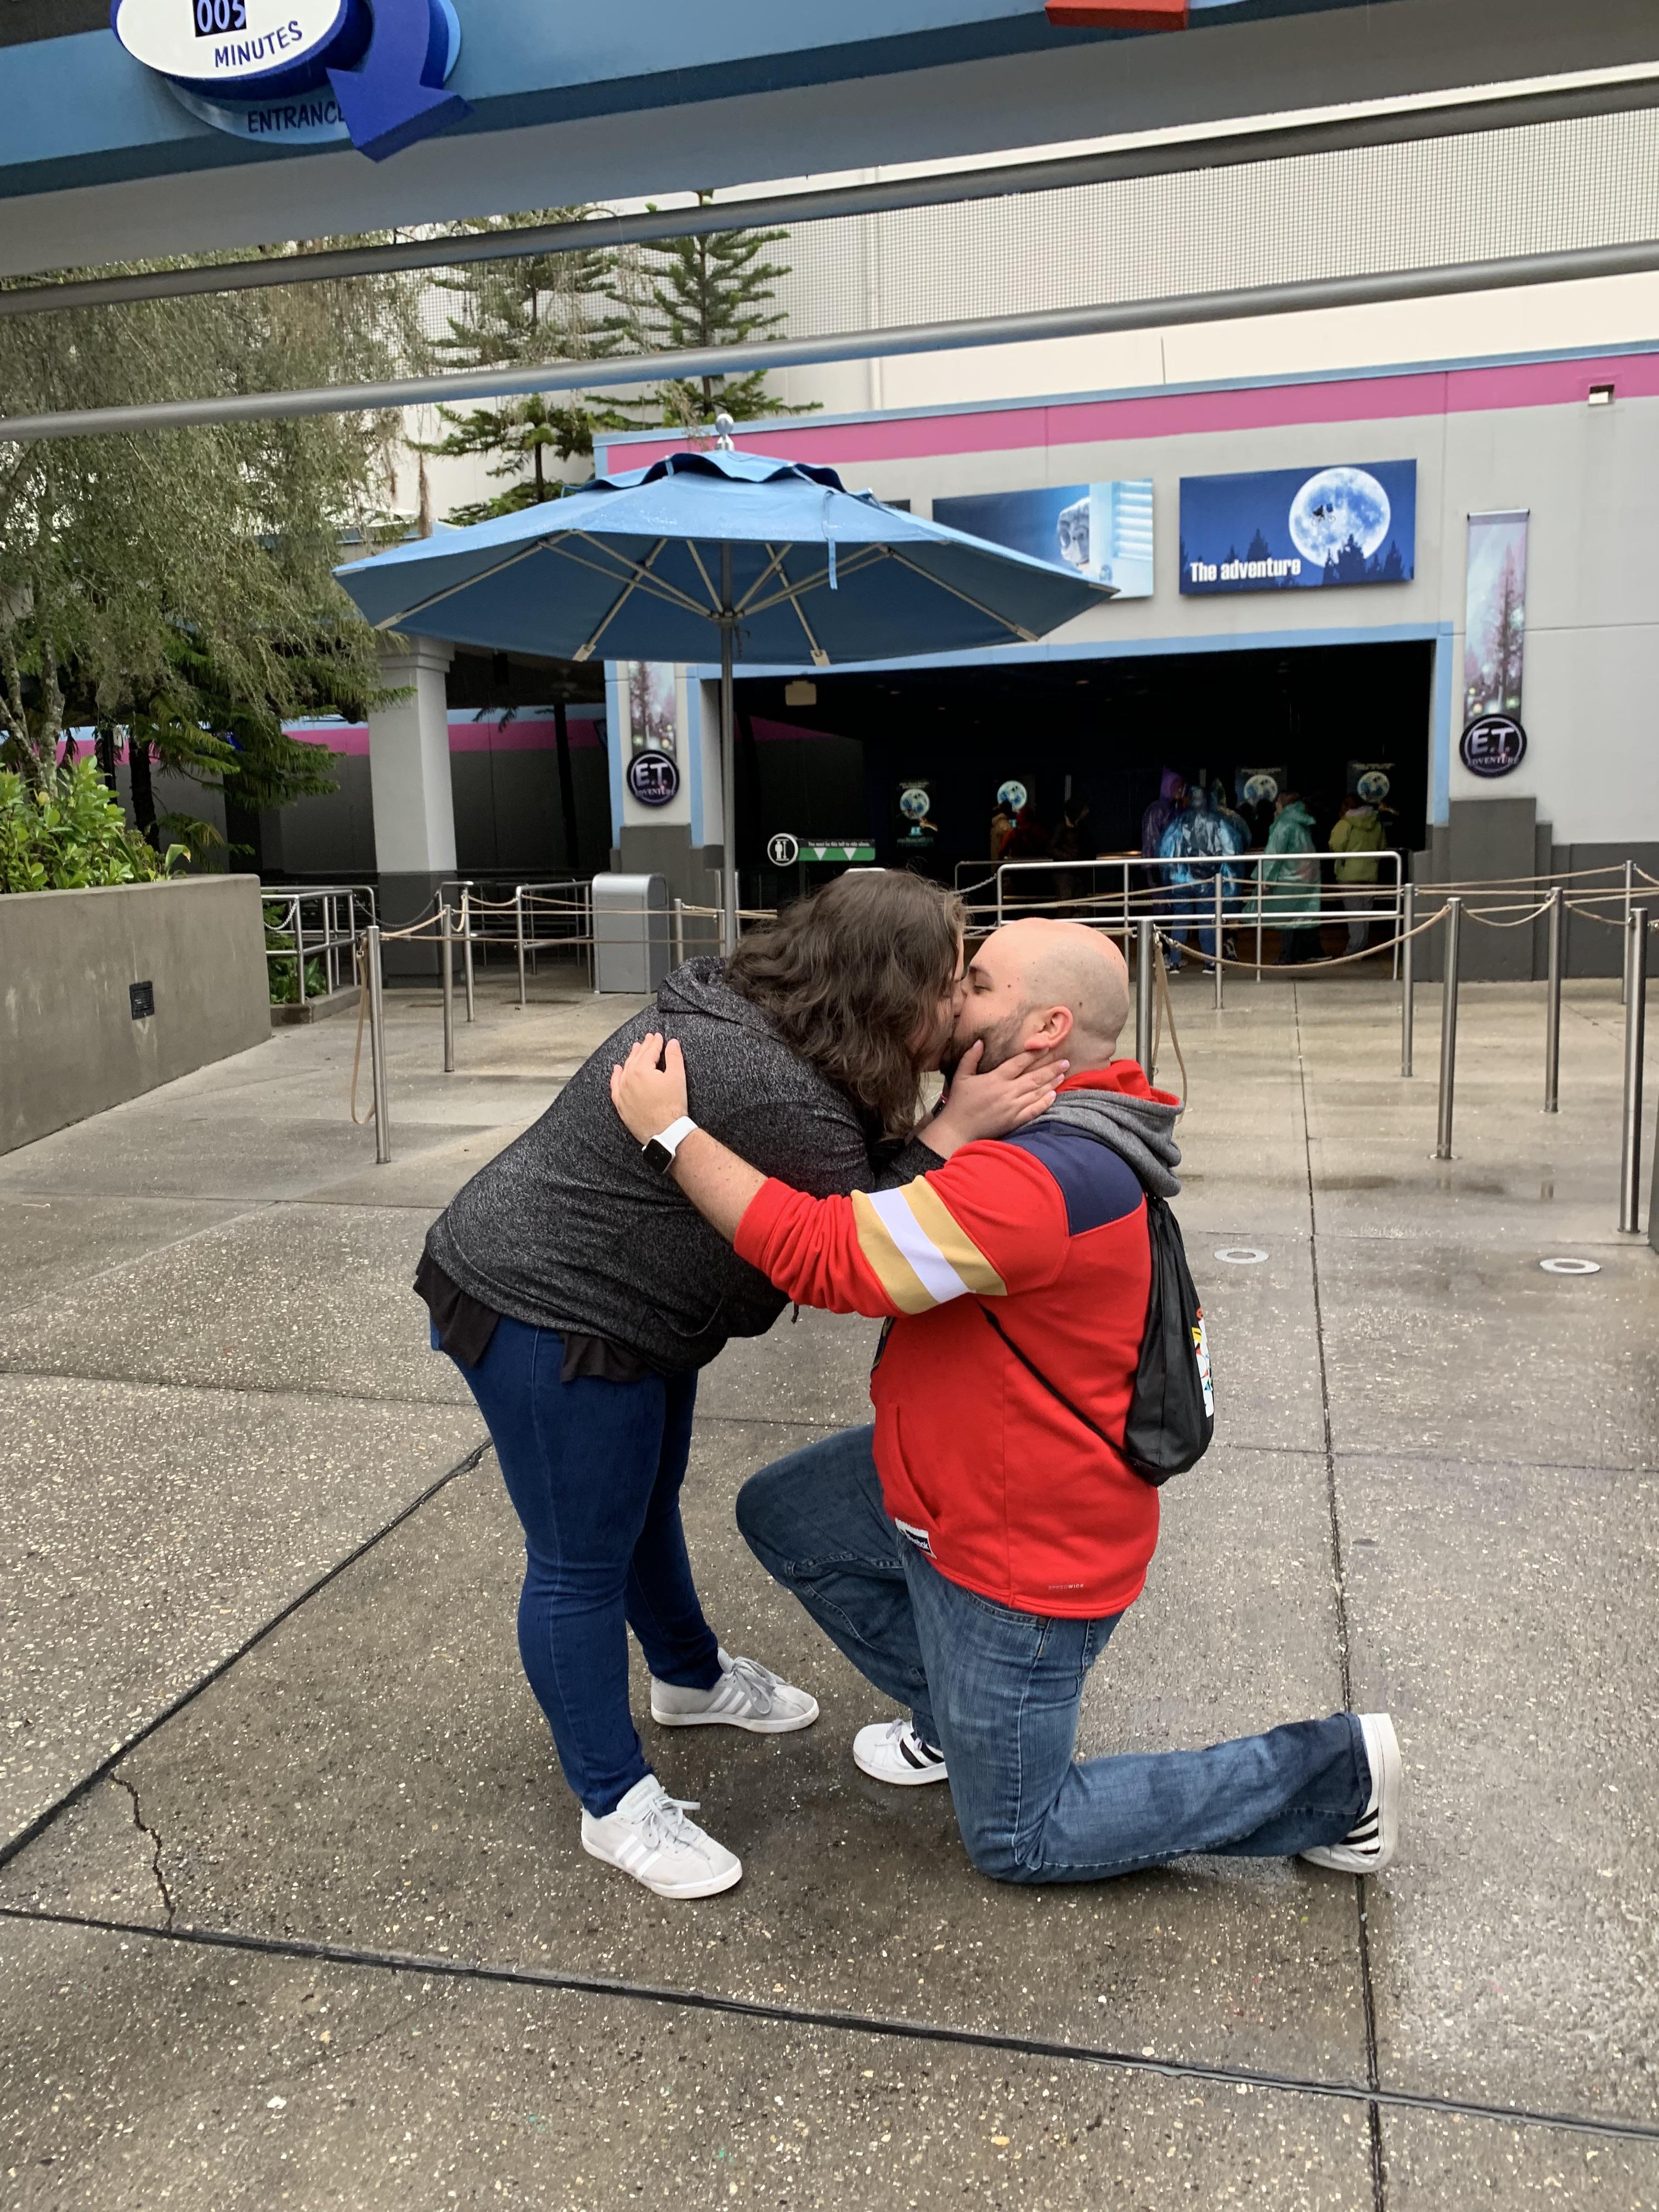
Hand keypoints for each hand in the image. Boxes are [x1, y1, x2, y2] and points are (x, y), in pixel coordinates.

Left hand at [610, 1032, 687, 1145]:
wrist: (665, 1132)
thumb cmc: (672, 1105)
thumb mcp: (677, 1077)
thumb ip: (674, 1057)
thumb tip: (672, 1042)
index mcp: (641, 1070)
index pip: (649, 1051)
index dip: (655, 1042)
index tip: (658, 1036)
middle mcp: (628, 1079)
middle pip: (636, 1058)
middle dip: (643, 1047)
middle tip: (648, 1039)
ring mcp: (622, 1092)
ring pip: (625, 1070)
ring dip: (631, 1058)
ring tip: (635, 1049)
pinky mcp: (621, 1105)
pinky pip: (615, 1087)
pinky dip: (616, 1076)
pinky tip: (617, 1069)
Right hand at [925, 1041, 1065, 1159]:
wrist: (958, 1129)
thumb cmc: (959, 1102)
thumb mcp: (961, 1076)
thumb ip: (970, 1057)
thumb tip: (980, 1041)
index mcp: (995, 1078)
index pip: (1018, 1062)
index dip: (1034, 1054)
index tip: (1047, 1046)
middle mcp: (1007, 1091)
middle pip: (1034, 1077)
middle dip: (1051, 1068)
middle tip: (1065, 1061)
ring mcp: (1012, 1107)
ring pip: (1037, 1092)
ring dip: (1052, 1082)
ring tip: (1063, 1074)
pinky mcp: (1014, 1120)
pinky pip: (1034, 1110)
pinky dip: (1045, 1102)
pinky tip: (1054, 1095)